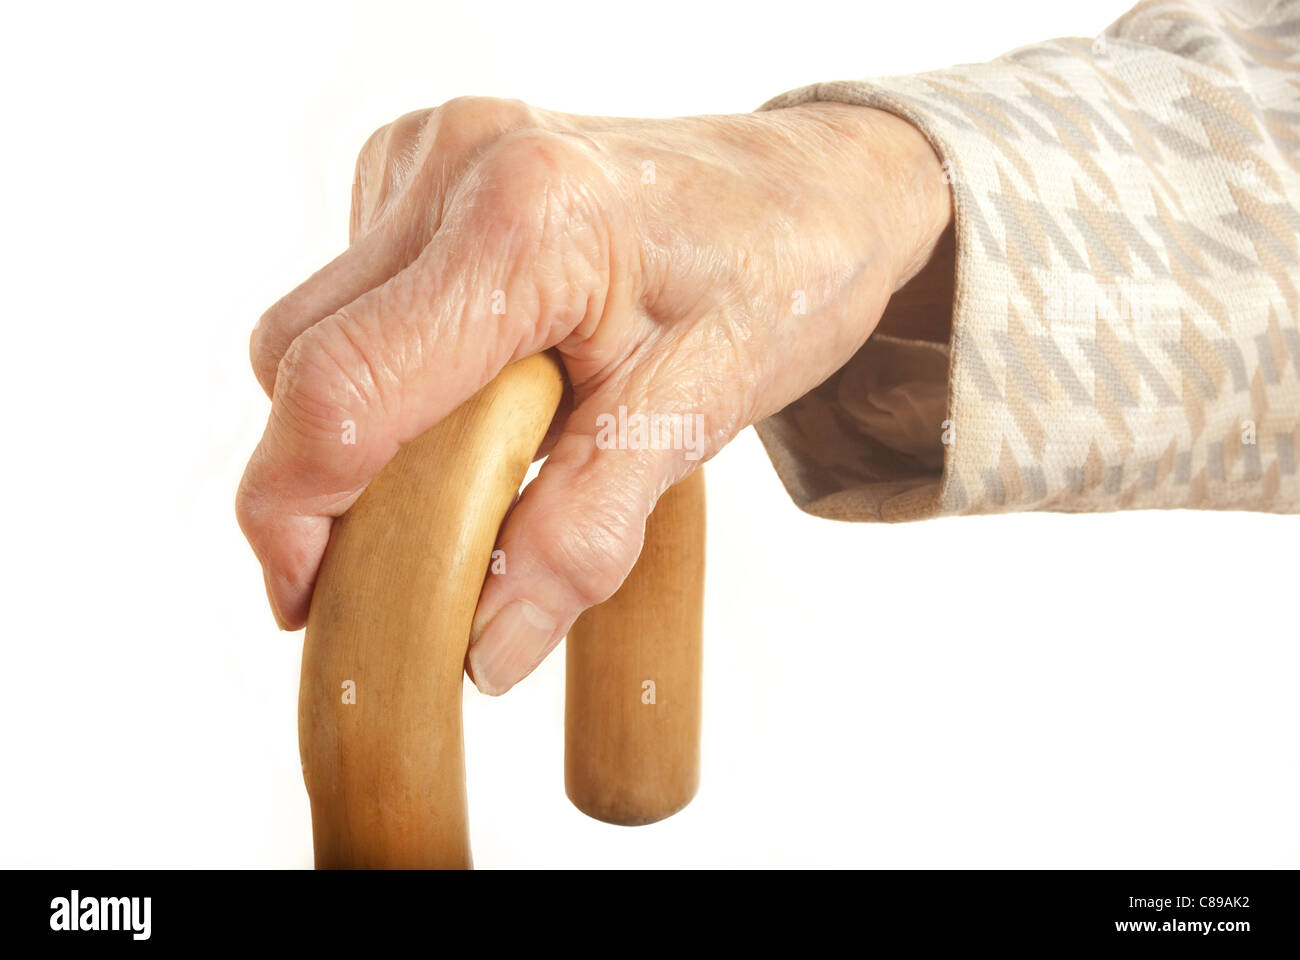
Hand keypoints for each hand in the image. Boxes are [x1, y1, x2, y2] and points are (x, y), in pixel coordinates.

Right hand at [236, 96, 951, 693]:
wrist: (808, 188)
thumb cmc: (776, 281)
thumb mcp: (696, 420)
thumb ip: (583, 536)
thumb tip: (484, 648)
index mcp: (526, 225)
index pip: (341, 392)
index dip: (295, 517)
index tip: (311, 603)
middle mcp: (456, 161)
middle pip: (300, 361)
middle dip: (328, 480)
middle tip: (409, 554)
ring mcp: (430, 150)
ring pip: (314, 329)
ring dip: (364, 419)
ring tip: (483, 444)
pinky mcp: (421, 161)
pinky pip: (351, 293)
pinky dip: (389, 363)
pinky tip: (482, 370)